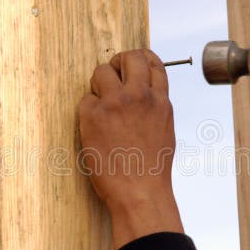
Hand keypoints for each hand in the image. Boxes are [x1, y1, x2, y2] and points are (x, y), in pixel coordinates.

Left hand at [78, 49, 182, 249]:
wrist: (139, 193)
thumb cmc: (151, 169)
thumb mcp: (165, 130)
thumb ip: (155, 107)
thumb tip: (145, 94)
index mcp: (160, 101)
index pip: (153, 62)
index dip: (140, 58)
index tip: (130, 63)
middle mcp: (140, 96)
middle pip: (128, 57)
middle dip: (117, 62)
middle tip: (110, 76)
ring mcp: (116, 103)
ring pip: (101, 71)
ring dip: (98, 84)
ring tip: (100, 106)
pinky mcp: (93, 114)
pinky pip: (85, 100)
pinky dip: (87, 111)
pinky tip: (94, 130)